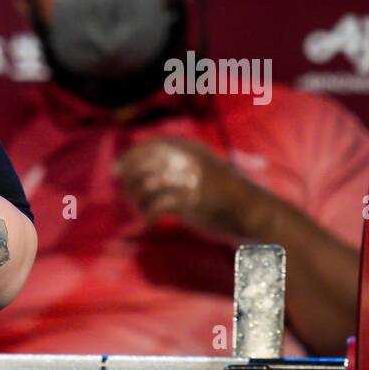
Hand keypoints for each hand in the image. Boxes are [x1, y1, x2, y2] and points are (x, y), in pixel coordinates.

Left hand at [115, 137, 271, 237]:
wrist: (252, 208)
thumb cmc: (222, 190)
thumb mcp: (200, 164)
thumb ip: (173, 161)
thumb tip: (133, 167)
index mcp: (188, 147)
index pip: (146, 147)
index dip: (128, 159)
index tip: (116, 171)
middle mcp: (186, 159)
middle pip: (141, 167)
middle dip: (129, 183)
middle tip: (132, 199)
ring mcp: (187, 178)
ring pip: (145, 187)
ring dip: (138, 202)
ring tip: (144, 212)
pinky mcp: (189, 200)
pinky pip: (155, 207)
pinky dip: (147, 216)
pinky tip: (150, 223)